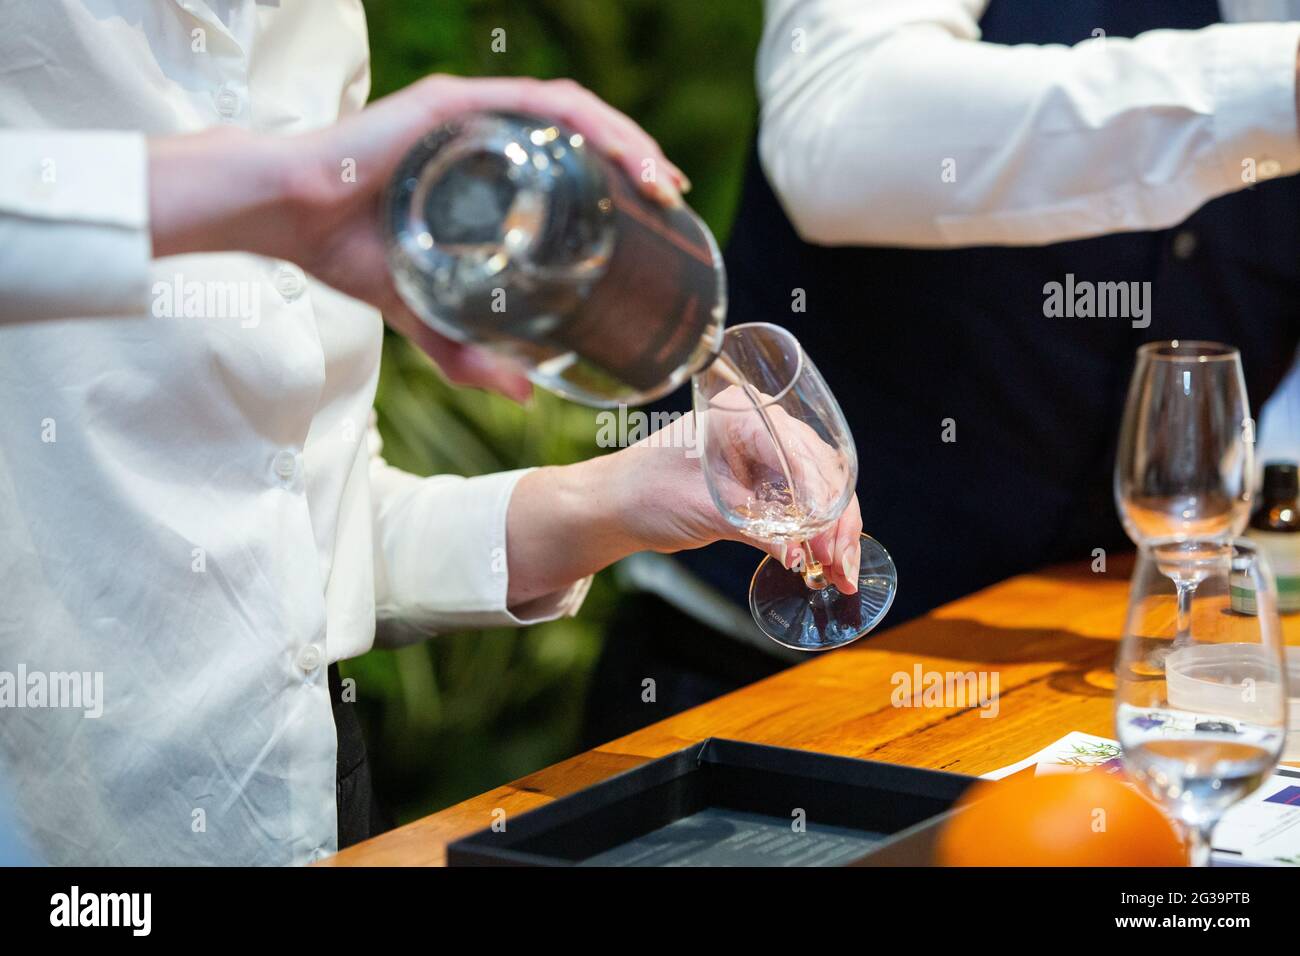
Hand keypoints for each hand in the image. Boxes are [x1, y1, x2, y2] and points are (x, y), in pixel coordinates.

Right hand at [149, 75, 688, 400]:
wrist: (285, 221)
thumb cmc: (347, 253)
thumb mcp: (424, 312)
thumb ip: (467, 352)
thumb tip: (522, 396)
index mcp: (485, 169)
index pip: (570, 160)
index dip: (621, 178)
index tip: (661, 211)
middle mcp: (485, 134)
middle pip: (581, 131)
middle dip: (636, 160)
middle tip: (672, 199)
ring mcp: (470, 116)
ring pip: (568, 111)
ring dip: (624, 137)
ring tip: (658, 179)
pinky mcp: (450, 107)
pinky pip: (532, 102)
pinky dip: (582, 121)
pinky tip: (614, 147)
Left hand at [607, 409, 864, 592]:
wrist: (617, 506)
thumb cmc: (646, 493)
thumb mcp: (703, 510)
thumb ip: (754, 528)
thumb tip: (800, 555)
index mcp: (742, 412)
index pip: (800, 452)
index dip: (821, 499)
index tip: (827, 540)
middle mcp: (762, 425)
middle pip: (821, 471)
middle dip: (837, 521)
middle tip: (840, 565)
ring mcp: (767, 453)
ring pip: (820, 490)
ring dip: (834, 532)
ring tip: (841, 573)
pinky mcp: (766, 481)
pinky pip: (804, 504)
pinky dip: (816, 533)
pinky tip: (826, 563)